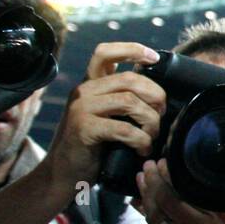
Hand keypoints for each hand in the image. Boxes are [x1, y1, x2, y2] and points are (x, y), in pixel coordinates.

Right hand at [41, 42, 164, 192]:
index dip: (132, 49)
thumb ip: (121, 99)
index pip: (105, 52)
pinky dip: (141, 140)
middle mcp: (84, 91)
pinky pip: (124, 128)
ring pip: (131, 102)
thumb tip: (158, 95)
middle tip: (161, 115)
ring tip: (151, 136)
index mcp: (90, 84)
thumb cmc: (93, 146)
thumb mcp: (106, 116)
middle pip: (130, 79)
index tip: (154, 58)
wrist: (63, 174)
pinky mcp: (84, 128)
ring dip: (150, 121)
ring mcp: (81, 108)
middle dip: (155, 96)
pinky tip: (142, 150)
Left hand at [135, 158, 224, 223]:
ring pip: (155, 215)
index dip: (169, 173)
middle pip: (163, 200)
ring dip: (145, 195)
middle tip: (148, 165)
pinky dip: (148, 213)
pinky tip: (143, 202)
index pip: (184, 190)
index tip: (165, 160)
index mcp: (220, 215)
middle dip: (152, 180)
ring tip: (142, 179)